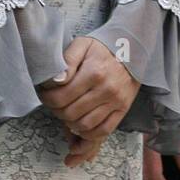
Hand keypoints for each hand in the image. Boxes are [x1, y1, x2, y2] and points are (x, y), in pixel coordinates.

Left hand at [38, 35, 140, 165]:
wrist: (132, 49)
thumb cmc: (103, 48)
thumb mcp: (82, 45)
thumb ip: (67, 61)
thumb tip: (56, 81)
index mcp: (94, 73)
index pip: (60, 98)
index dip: (47, 99)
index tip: (46, 94)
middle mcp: (106, 89)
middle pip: (70, 114)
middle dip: (56, 111)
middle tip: (55, 103)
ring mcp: (116, 101)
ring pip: (84, 125)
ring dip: (70, 123)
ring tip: (67, 112)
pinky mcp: (123, 109)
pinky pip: (103, 131)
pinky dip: (89, 134)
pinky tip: (81, 126)